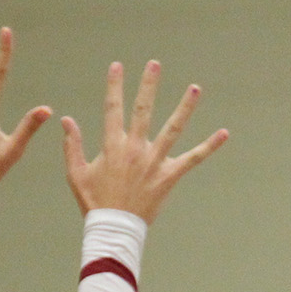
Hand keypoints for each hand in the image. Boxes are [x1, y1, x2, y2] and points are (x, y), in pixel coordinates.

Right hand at [62, 61, 227, 223]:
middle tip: (154, 64)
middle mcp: (135, 149)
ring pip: (173, 129)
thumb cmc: (94, 201)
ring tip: (195, 88)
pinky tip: (224, 133)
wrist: (115, 228)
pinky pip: (193, 158)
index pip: (112, 108)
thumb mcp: (76, 172)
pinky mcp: (170, 176)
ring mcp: (154, 162)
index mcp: (112, 146)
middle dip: (148, 85)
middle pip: (143, 110)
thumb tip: (66, 119)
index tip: (117, 66)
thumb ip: (71, 145)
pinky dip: (209, 146)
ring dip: (185, 107)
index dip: (114, 86)